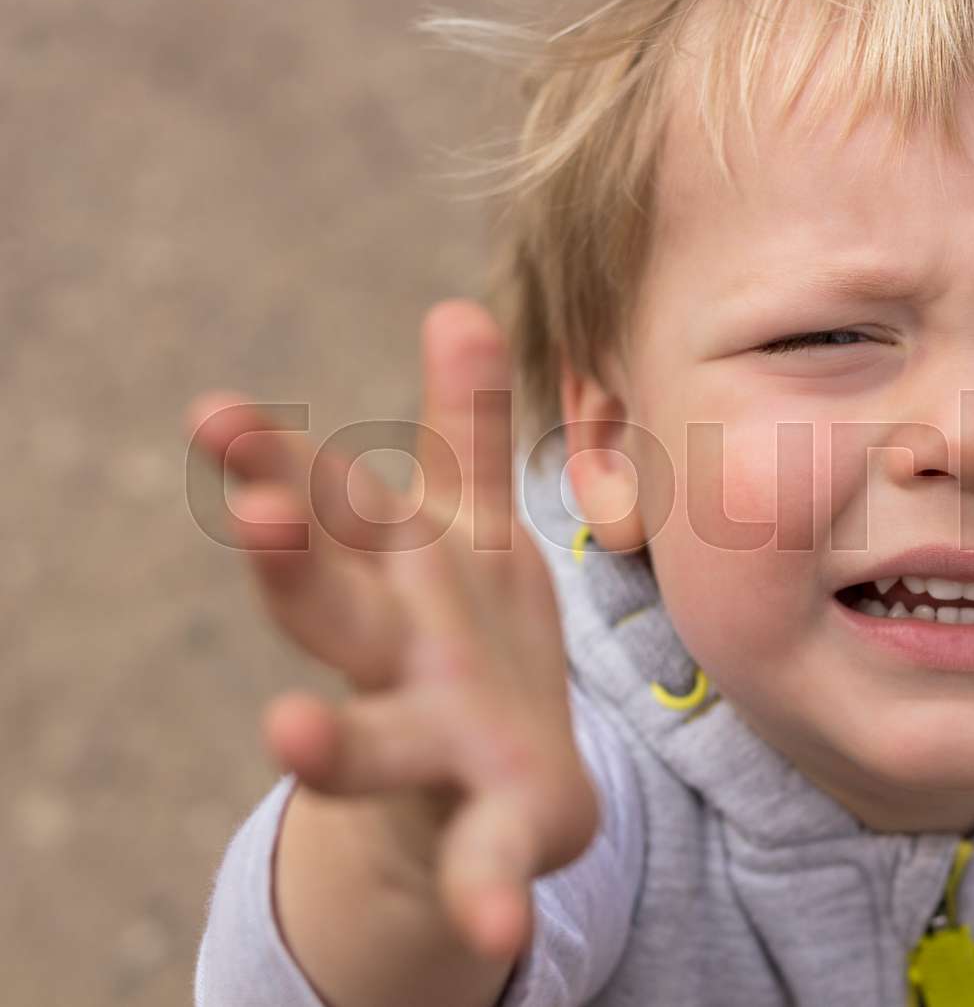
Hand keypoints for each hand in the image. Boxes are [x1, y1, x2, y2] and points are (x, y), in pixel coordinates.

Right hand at [187, 300, 597, 961]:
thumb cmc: (463, 628)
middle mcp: (391, 660)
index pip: (328, 509)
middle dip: (288, 563)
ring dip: (329, 743)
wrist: (489, 777)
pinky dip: (488, 898)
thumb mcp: (470, 528)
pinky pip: (485, 866)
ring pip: (371, 744)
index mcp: (395, 576)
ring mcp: (430, 748)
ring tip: (289, 736)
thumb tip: (460, 304)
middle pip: (325, 609)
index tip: (210, 414)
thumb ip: (465, 429)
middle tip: (253, 513)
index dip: (274, 462)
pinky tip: (499, 933)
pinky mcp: (490, 828)